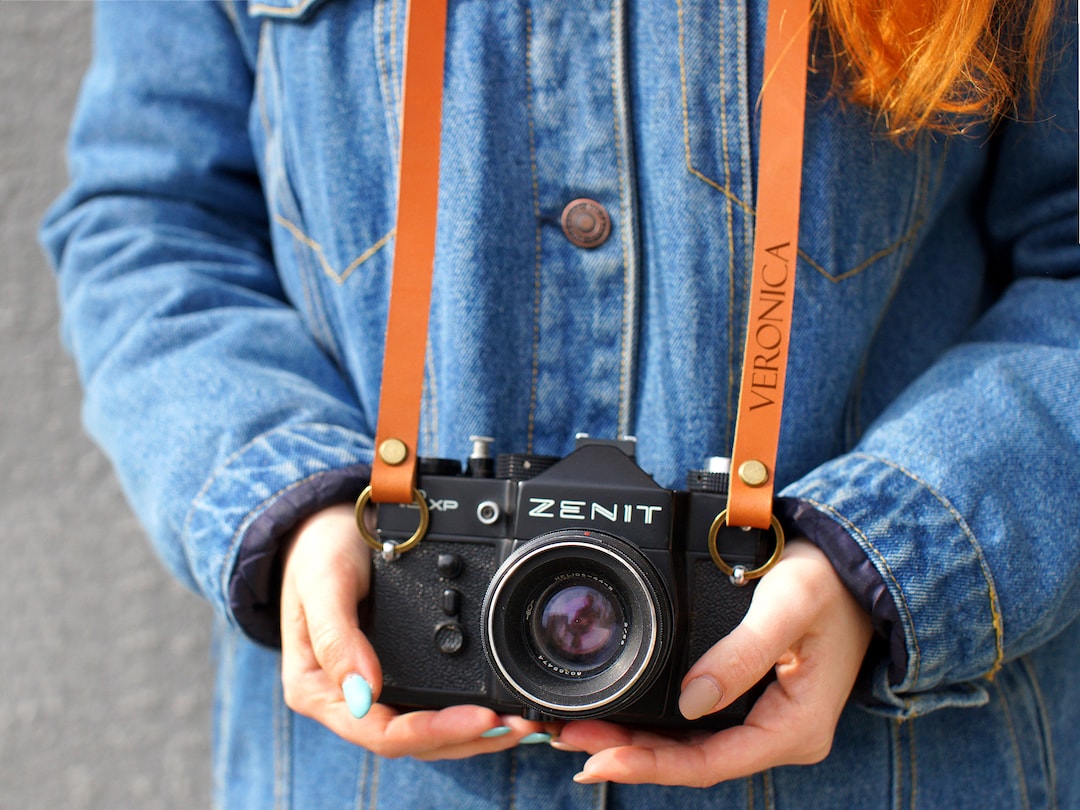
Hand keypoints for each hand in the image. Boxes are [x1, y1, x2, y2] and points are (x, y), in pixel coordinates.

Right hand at [279, 504, 551, 758]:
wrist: (331, 528)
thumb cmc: (319, 553)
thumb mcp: (323, 581)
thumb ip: (336, 636)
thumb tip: (361, 694)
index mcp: (318, 689)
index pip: (380, 732)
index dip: (434, 732)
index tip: (481, 718)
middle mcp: (348, 700)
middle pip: (412, 741)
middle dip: (468, 738)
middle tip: (519, 725)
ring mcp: (375, 691)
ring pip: (427, 733)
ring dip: (475, 734)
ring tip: (521, 722)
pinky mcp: (398, 678)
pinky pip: (434, 706)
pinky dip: (468, 713)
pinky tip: (501, 708)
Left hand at [556, 539, 873, 786]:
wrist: (854, 568)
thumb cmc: (828, 584)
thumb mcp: (789, 606)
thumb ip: (743, 652)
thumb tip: (692, 700)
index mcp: (794, 727)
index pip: (711, 762)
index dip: (652, 766)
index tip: (599, 759)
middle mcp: (779, 735)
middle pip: (693, 760)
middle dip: (629, 754)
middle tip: (567, 739)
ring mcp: (765, 722)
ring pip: (692, 746)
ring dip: (637, 742)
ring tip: (579, 733)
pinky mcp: (752, 705)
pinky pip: (698, 728)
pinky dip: (658, 725)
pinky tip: (624, 721)